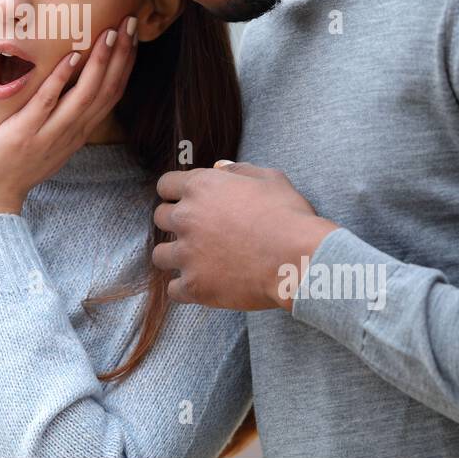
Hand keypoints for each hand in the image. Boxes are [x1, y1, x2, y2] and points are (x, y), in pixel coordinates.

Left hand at [0, 14, 137, 228]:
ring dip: (100, 62)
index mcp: (79, 132)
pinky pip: (47, 103)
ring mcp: (49, 134)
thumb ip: (61, 115)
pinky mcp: (25, 133)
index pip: (112, 94)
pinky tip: (71, 56)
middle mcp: (71, 133)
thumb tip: (67, 78)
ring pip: (84, 96)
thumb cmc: (15, 163)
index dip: (126, 64)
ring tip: (110, 33)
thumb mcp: (49, 138)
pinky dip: (61, 79)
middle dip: (122, 55)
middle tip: (131, 23)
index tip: (132, 35)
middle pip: (106, 91)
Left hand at [151, 161, 338, 310]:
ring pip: (160, 254)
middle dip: (175, 223)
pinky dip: (184, 288)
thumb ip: (238, 170)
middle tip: (195, 231)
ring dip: (175, 256)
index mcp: (200, 187)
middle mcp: (186, 218)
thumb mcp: (269, 178)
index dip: (174, 193)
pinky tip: (201, 285)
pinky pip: (173, 290)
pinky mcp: (194, 285)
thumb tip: (219, 167)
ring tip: (195, 260)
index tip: (183, 201)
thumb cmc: (289, 216)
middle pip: (159, 217)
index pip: (165, 185)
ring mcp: (187, 253)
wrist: (299, 258)